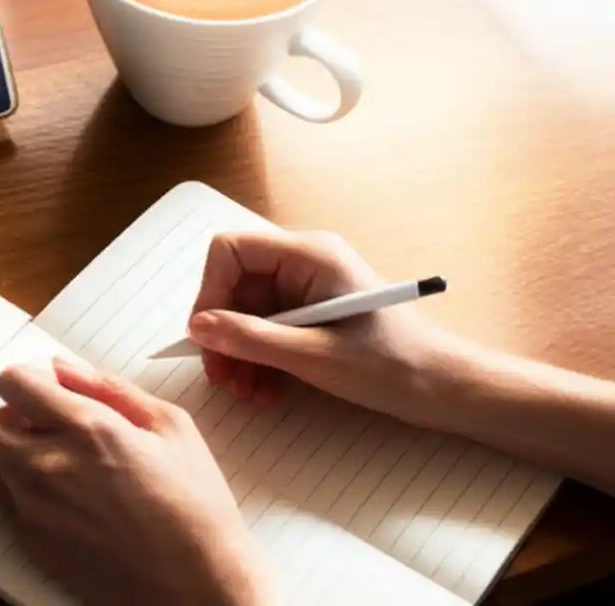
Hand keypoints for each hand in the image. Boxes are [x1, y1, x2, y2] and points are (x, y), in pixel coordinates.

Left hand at [0, 359, 272, 605]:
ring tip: (66, 467)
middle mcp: (49, 466)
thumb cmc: (195, 507)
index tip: (46, 390)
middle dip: (8, 417)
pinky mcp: (33, 543)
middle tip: (44, 426)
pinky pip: (9, 504)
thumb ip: (109, 388)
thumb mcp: (170, 426)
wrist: (196, 585)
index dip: (27, 381)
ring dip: (16, 455)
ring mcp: (35, 509)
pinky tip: (73, 503)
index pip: (12, 383)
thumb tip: (63, 368)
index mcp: (87, 429)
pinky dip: (29, 494)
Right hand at [188, 231, 465, 429]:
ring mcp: (308, 289)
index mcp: (309, 255)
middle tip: (222, 377)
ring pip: (247, 312)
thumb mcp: (314, 355)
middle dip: (223, 332)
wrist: (444, 387)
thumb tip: (199, 328)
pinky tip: (265, 390)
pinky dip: (259, 358)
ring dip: (238, 352)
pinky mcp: (312, 314)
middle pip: (235, 284)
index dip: (210, 291)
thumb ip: (252, 339)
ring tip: (246, 392)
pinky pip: (267, 329)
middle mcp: (304, 263)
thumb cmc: (393, 364)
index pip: (232, 250)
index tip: (206, 337)